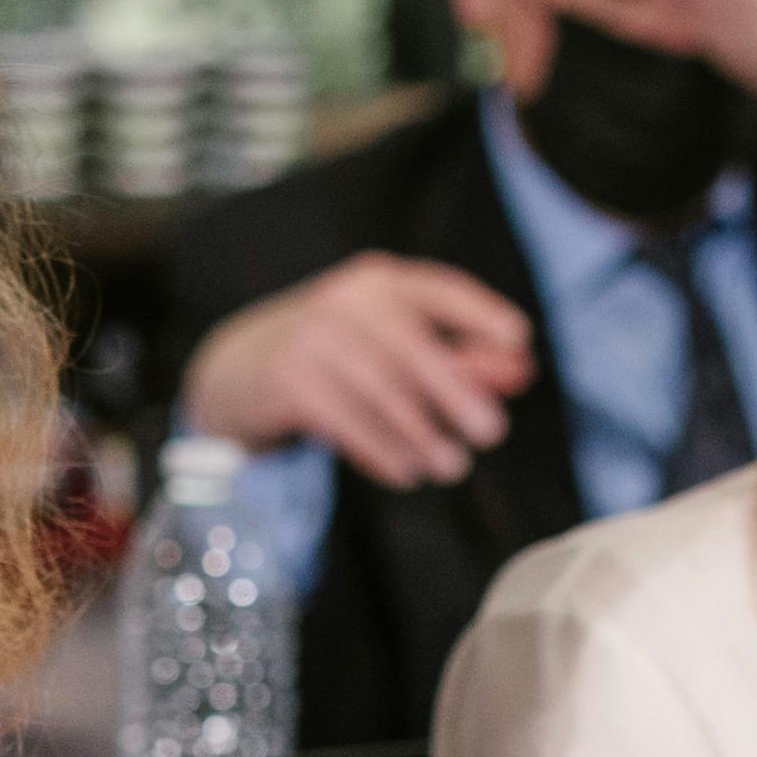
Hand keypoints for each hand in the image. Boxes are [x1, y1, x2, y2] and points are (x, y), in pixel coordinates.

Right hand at [184, 251, 535, 486]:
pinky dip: (380, 449)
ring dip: (421, 434)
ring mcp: (311, 338)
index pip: (439, 290)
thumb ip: (454, 356)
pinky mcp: (287, 379)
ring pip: (381, 390)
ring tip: (451, 467)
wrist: (237, 372)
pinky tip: (404, 472)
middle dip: (456, 390)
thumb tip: (519, 370)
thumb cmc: (331, 359)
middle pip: (412, 346)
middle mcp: (345, 301)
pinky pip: (345, 420)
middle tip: (492, 432)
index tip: (519, 340)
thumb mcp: (388, 346)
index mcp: (379, 283)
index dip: (480, 312)